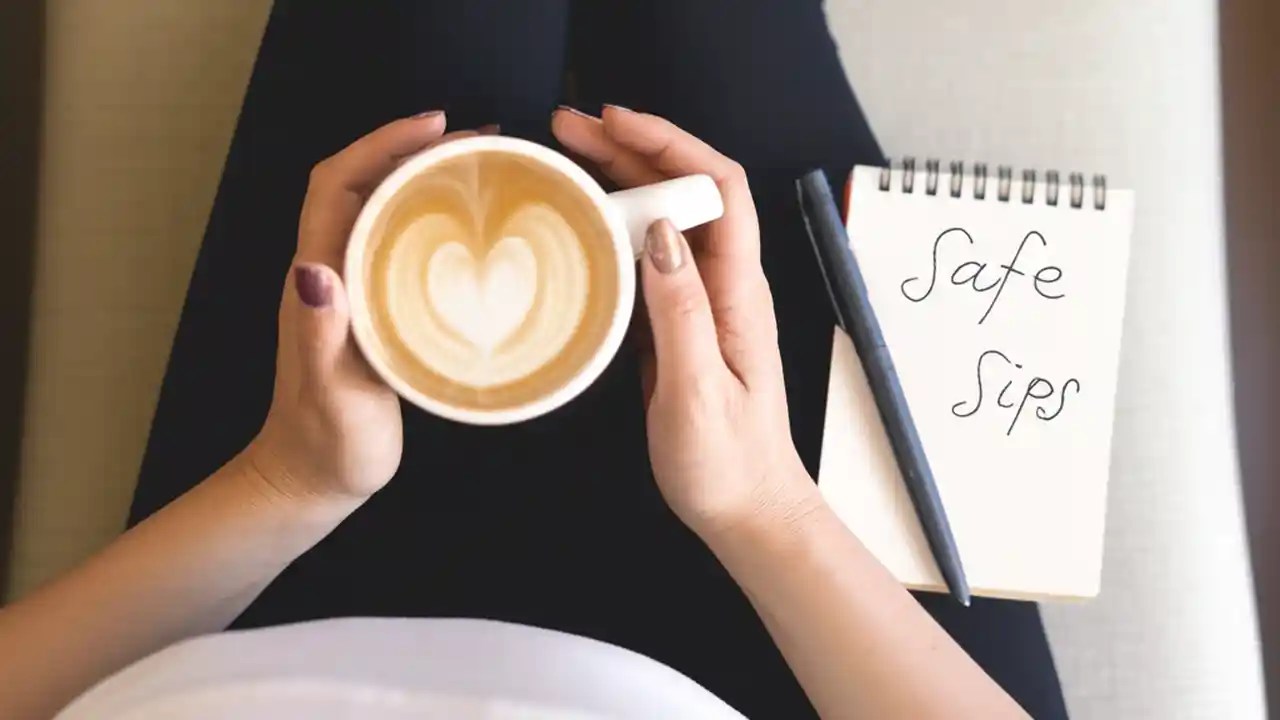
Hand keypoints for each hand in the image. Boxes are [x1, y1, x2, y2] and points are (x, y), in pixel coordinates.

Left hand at [248, 112, 483, 500]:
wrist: (315, 481)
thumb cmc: (326, 443)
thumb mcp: (328, 392)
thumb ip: (318, 333)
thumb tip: (312, 268)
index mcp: (317, 278)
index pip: (336, 183)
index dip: (380, 143)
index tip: (437, 126)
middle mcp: (332, 271)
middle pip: (364, 183)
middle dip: (414, 149)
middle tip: (482, 142)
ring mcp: (354, 291)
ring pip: (385, 210)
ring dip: (427, 179)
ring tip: (487, 170)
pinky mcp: (377, 312)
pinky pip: (403, 246)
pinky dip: (437, 221)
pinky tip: (475, 232)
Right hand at [553, 106, 820, 538]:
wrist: (746, 509)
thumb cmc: (728, 463)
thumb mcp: (700, 392)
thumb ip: (681, 313)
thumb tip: (660, 233)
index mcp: (737, 293)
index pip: (719, 190)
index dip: (672, 144)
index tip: (615, 123)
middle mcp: (722, 286)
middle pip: (686, 191)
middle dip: (633, 147)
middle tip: (567, 129)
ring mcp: (700, 302)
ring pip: (662, 219)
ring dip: (619, 179)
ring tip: (563, 158)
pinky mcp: (677, 325)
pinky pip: (645, 259)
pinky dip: (611, 229)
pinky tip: (576, 225)